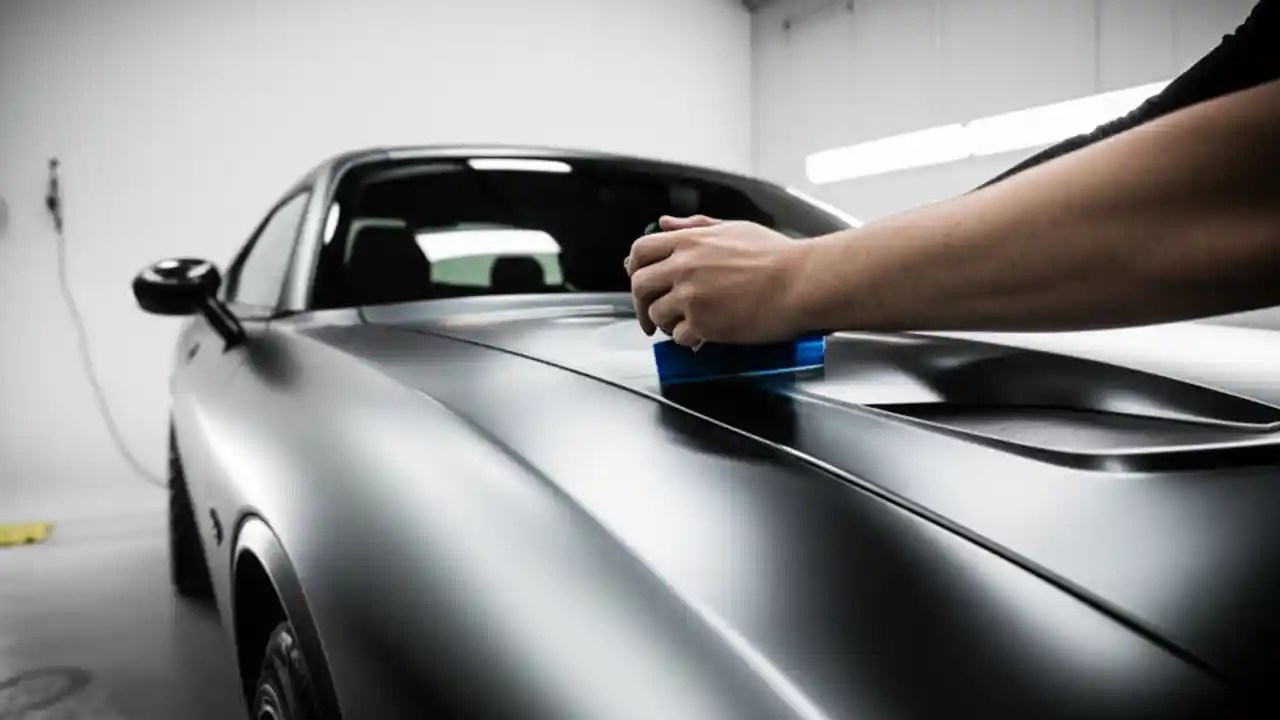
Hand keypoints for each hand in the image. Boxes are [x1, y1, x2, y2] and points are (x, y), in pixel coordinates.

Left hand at [625, 215, 808, 346]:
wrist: (801, 282)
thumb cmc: (777, 256)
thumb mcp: (734, 229)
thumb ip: (695, 226)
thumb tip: (663, 223)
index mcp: (690, 241)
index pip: (641, 250)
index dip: (635, 267)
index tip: (641, 279)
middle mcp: (684, 267)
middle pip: (639, 285)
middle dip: (641, 302)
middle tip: (650, 315)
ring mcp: (692, 296)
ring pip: (656, 314)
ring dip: (665, 322)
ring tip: (684, 324)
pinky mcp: (704, 324)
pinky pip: (679, 336)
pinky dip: (687, 339)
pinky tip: (702, 336)